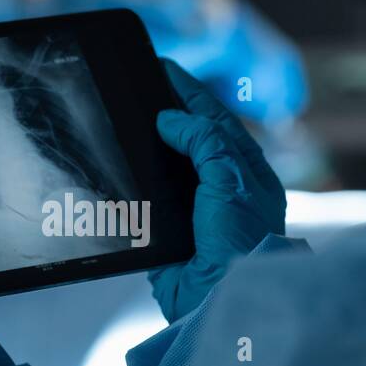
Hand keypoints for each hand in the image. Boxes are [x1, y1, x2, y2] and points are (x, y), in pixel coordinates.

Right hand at [149, 59, 285, 321]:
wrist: (220, 298)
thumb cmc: (238, 241)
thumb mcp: (230, 178)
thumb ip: (204, 141)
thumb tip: (171, 119)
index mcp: (247, 172)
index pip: (214, 120)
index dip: (189, 92)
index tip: (163, 67)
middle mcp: (222, 188)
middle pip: (190, 139)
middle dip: (167, 112)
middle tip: (139, 85)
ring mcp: (195, 210)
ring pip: (168, 167)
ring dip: (148, 145)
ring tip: (124, 116)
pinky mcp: (169, 233)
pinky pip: (148, 199)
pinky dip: (135, 181)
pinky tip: (119, 164)